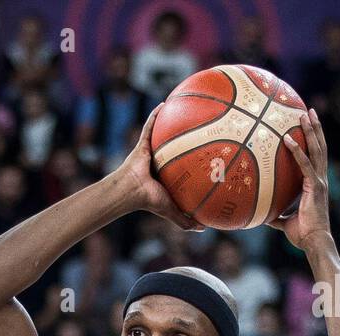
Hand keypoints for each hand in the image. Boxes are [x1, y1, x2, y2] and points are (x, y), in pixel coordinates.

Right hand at [114, 104, 200, 230]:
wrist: (130, 192)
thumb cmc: (149, 201)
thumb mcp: (171, 210)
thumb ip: (186, 220)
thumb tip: (205, 228)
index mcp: (166, 175)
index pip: (182, 164)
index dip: (193, 158)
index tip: (209, 151)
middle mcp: (159, 161)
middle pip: (175, 146)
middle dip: (186, 136)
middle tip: (203, 126)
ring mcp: (150, 151)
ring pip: (163, 133)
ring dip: (170, 121)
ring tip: (185, 107)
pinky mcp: (142, 144)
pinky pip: (149, 126)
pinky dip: (155, 115)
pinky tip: (165, 103)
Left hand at [270, 109, 332, 251]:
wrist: (313, 241)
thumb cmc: (302, 234)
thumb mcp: (285, 223)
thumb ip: (277, 216)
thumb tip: (264, 216)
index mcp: (316, 184)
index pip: (315, 158)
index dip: (313, 141)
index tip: (307, 127)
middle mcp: (321, 179)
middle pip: (319, 147)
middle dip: (315, 128)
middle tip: (309, 111)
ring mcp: (319, 181)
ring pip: (317, 150)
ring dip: (311, 131)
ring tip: (305, 114)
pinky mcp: (315, 186)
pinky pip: (305, 164)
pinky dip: (297, 150)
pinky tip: (288, 138)